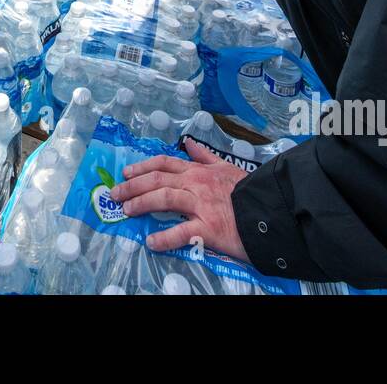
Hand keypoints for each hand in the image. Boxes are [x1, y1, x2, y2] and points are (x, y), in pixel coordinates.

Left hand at [108, 139, 249, 260]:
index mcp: (199, 171)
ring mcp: (201, 205)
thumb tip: (189, 143)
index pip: (164, 164)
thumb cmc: (249, 191)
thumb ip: (205, 157)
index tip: (126, 172)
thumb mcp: (227, 167)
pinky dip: (164, 238)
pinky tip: (151, 243)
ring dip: (141, 204)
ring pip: (164, 199)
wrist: (271, 210)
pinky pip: (181, 232)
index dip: (142, 167)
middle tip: (115, 194)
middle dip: (133, 186)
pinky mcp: (208, 228)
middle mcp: (196, 184)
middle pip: (157, 180)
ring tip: (126, 212)